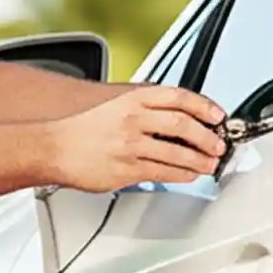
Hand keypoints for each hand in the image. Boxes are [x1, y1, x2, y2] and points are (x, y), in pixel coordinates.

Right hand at [45, 84, 228, 191]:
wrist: (55, 146)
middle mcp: (133, 119)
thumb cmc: (83, 127)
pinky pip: (163, 173)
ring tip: (209, 163)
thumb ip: (144, 107)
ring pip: (177, 153)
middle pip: (183, 125)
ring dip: (199, 160)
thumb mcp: (115, 104)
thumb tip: (176, 115)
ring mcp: (130, 145)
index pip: (177, 97)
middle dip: (207, 137)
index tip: (217, 115)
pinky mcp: (127, 169)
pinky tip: (188, 174)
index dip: (203, 106)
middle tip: (218, 144)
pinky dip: (181, 174)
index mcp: (132, 99)